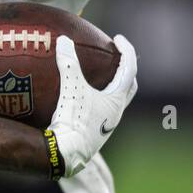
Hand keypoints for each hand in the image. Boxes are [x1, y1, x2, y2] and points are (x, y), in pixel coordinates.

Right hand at [49, 33, 136, 175]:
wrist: (66, 154)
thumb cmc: (73, 121)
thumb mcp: (70, 89)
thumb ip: (68, 64)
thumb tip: (64, 40)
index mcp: (116, 100)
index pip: (129, 69)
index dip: (127, 51)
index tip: (119, 38)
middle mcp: (115, 113)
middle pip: (129, 88)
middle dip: (126, 71)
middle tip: (118, 58)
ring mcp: (105, 125)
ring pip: (115, 102)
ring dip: (111, 87)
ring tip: (99, 77)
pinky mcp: (94, 133)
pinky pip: (100, 111)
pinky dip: (96, 100)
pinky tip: (79, 99)